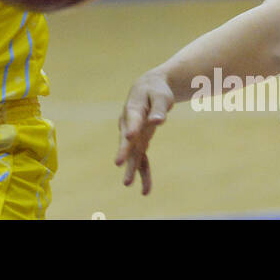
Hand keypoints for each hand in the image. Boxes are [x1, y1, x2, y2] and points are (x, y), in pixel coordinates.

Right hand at [115, 65, 174, 194]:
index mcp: (133, 108)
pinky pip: (141, 159)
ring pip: (132, 153)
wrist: (148, 89)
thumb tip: (158, 121)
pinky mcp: (139, 142)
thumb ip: (159, 109)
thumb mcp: (161, 96)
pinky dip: (143, 173)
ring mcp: (133, 135)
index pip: (133, 119)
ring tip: (127, 184)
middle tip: (118, 162)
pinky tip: (145, 190)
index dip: (132, 128)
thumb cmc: (156, 91)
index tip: (130, 136)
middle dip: (123, 151)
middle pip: (126, 139)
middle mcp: (129, 124)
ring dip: (131, 168)